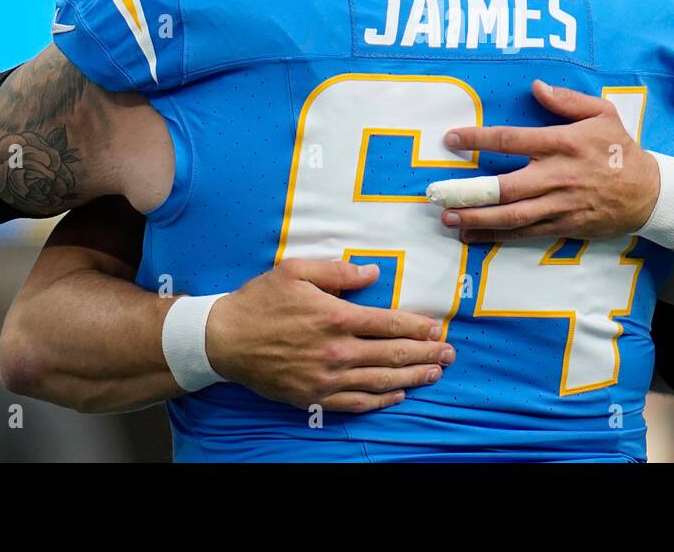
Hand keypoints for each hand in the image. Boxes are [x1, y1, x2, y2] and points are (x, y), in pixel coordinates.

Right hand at [205, 258, 454, 412]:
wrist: (224, 339)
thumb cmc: (260, 300)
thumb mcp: (296, 271)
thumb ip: (339, 272)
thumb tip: (374, 273)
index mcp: (336, 316)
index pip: (390, 323)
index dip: (418, 327)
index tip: (438, 328)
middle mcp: (337, 351)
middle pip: (393, 354)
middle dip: (426, 353)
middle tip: (450, 354)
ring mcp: (326, 378)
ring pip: (380, 380)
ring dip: (412, 377)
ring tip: (435, 373)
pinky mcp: (314, 397)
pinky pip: (356, 402)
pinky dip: (381, 400)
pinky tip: (398, 395)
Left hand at [439, 80, 660, 242]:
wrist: (649, 193)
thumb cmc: (620, 149)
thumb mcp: (602, 113)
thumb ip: (567, 100)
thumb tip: (536, 87)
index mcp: (562, 144)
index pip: (511, 140)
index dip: (478, 139)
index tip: (451, 139)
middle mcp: (556, 175)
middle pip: (504, 186)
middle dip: (468, 190)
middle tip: (437, 192)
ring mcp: (559, 204)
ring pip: (512, 215)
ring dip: (477, 217)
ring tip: (448, 218)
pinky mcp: (564, 226)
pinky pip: (525, 233)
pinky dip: (497, 236)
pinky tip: (473, 235)